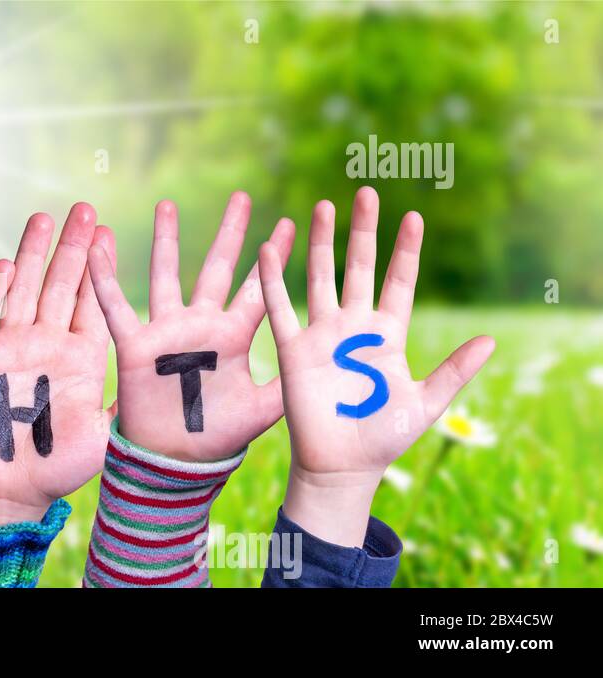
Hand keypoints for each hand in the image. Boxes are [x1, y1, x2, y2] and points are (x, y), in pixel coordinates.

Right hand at [0, 203, 113, 523]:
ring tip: (42, 219)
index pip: (89, 301)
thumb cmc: (58, 470)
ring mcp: (9, 348)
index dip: (97, 267)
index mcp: (79, 357)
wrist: (7, 492)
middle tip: (83, 209)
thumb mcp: (103, 435)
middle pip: (57, 285)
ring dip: (30, 255)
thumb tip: (163, 382)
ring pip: (20, 290)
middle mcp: (44, 345)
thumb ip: (125, 402)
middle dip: (70, 248)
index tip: (107, 232)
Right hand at [86, 193, 293, 462]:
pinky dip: (104, 280)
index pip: (258, 288)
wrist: (173, 462)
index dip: (273, 258)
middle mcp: (202, 326)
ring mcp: (168, 332)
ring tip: (167, 205)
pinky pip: (116, 307)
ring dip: (167, 241)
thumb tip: (328, 364)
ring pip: (167, 275)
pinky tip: (99, 249)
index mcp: (234, 337)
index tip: (292, 223)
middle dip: (230, 233)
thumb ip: (289, 384)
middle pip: (217, 269)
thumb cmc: (218, 438)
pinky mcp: (136, 346)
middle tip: (241, 196)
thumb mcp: (263, 410)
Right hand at [258, 187, 493, 545]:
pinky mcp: (293, 350)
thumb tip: (491, 341)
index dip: (405, 251)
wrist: (340, 466)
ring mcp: (322, 335)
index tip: (413, 218)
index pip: (398, 282)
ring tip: (322, 207)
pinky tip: (270, 249)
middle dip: (362, 231)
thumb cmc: (383, 438)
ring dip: (320, 243)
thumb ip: (455, 371)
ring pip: (320, 277)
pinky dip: (274, 280)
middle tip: (366, 193)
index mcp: (387, 336)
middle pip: (359, 268)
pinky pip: (282, 309)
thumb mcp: (426, 403)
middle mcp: (354, 327)